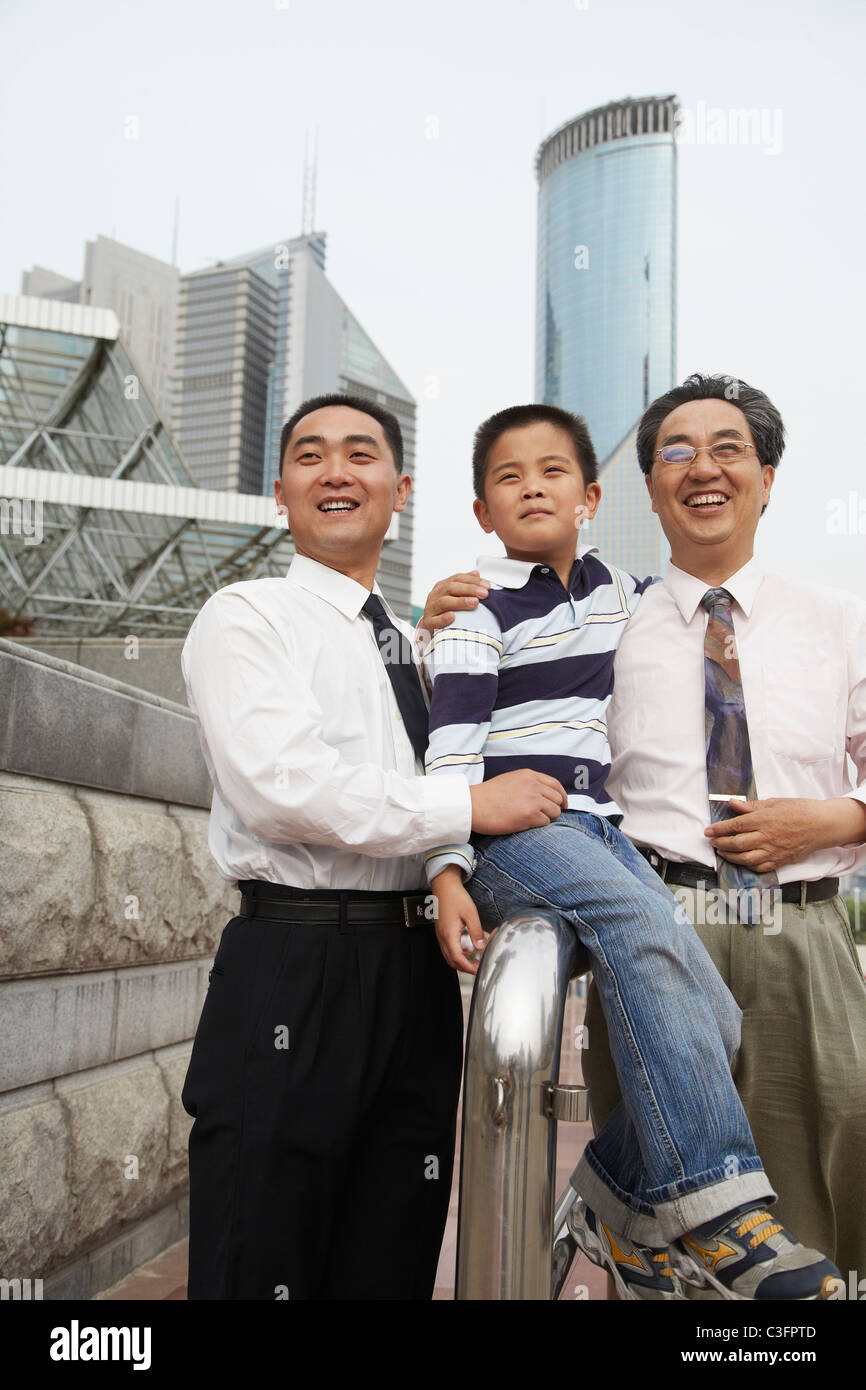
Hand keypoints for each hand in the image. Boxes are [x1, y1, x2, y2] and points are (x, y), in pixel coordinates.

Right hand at [418, 571, 489, 644]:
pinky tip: (452, 616)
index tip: (487, 586)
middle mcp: (435, 594)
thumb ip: (465, 584)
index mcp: (442, 586)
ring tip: (475, 603)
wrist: (431, 625)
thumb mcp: (454, 595)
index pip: (458, 579)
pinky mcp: (429, 622)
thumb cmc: (446, 609)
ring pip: (443, 602)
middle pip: (451, 588)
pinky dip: (443, 618)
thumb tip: (476, 573)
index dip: (473, 581)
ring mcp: (431, 608)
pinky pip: (435, 620)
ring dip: (460, 602)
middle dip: (469, 589)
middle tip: (484, 594)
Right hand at [432, 870, 487, 973]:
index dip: (468, 967)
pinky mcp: (441, 931)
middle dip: (465, 968)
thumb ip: (476, 931)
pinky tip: (467, 949)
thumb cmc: (455, 896)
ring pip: (448, 956)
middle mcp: (442, 937)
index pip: (458, 958)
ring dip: (461, 961)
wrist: (444, 885)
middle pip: (452, 961)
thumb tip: (482, 946)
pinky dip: (457, 954)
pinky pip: (447, 948)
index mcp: (449, 934)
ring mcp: (440, 934)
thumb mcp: (470, 913)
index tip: (478, 970)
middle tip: (478, 968)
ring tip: (474, 961)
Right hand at [470, 769, 568, 834]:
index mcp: (529, 775)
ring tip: (532, 820)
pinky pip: (545, 822)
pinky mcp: (530, 815)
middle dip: (554, 808)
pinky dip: (538, 825)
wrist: (473, 805)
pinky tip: (525, 824)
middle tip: (545, 816)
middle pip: (558, 799)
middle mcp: (534, 785)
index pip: (556, 784)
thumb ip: (528, 783)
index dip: (562, 796)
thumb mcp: (510, 780)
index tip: (563, 804)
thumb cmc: (488, 795)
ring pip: (555, 812)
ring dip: (547, 818)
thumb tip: (544, 794)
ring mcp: (533, 800)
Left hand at [704, 796, 865, 872]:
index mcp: (763, 820)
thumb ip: (751, 806)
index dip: (718, 829)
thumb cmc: (799, 810)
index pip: (734, 826)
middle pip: (736, 843)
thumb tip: (732, 803)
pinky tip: (741, 861)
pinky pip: (759, 867)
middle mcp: (766, 837)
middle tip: (712, 842)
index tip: (707, 831)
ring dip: (730, 856)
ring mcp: (773, 851)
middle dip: (720, 843)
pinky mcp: (780, 861)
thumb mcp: (774, 802)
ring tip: (721, 852)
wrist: (822, 826)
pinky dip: (747, 866)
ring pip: (745, 859)